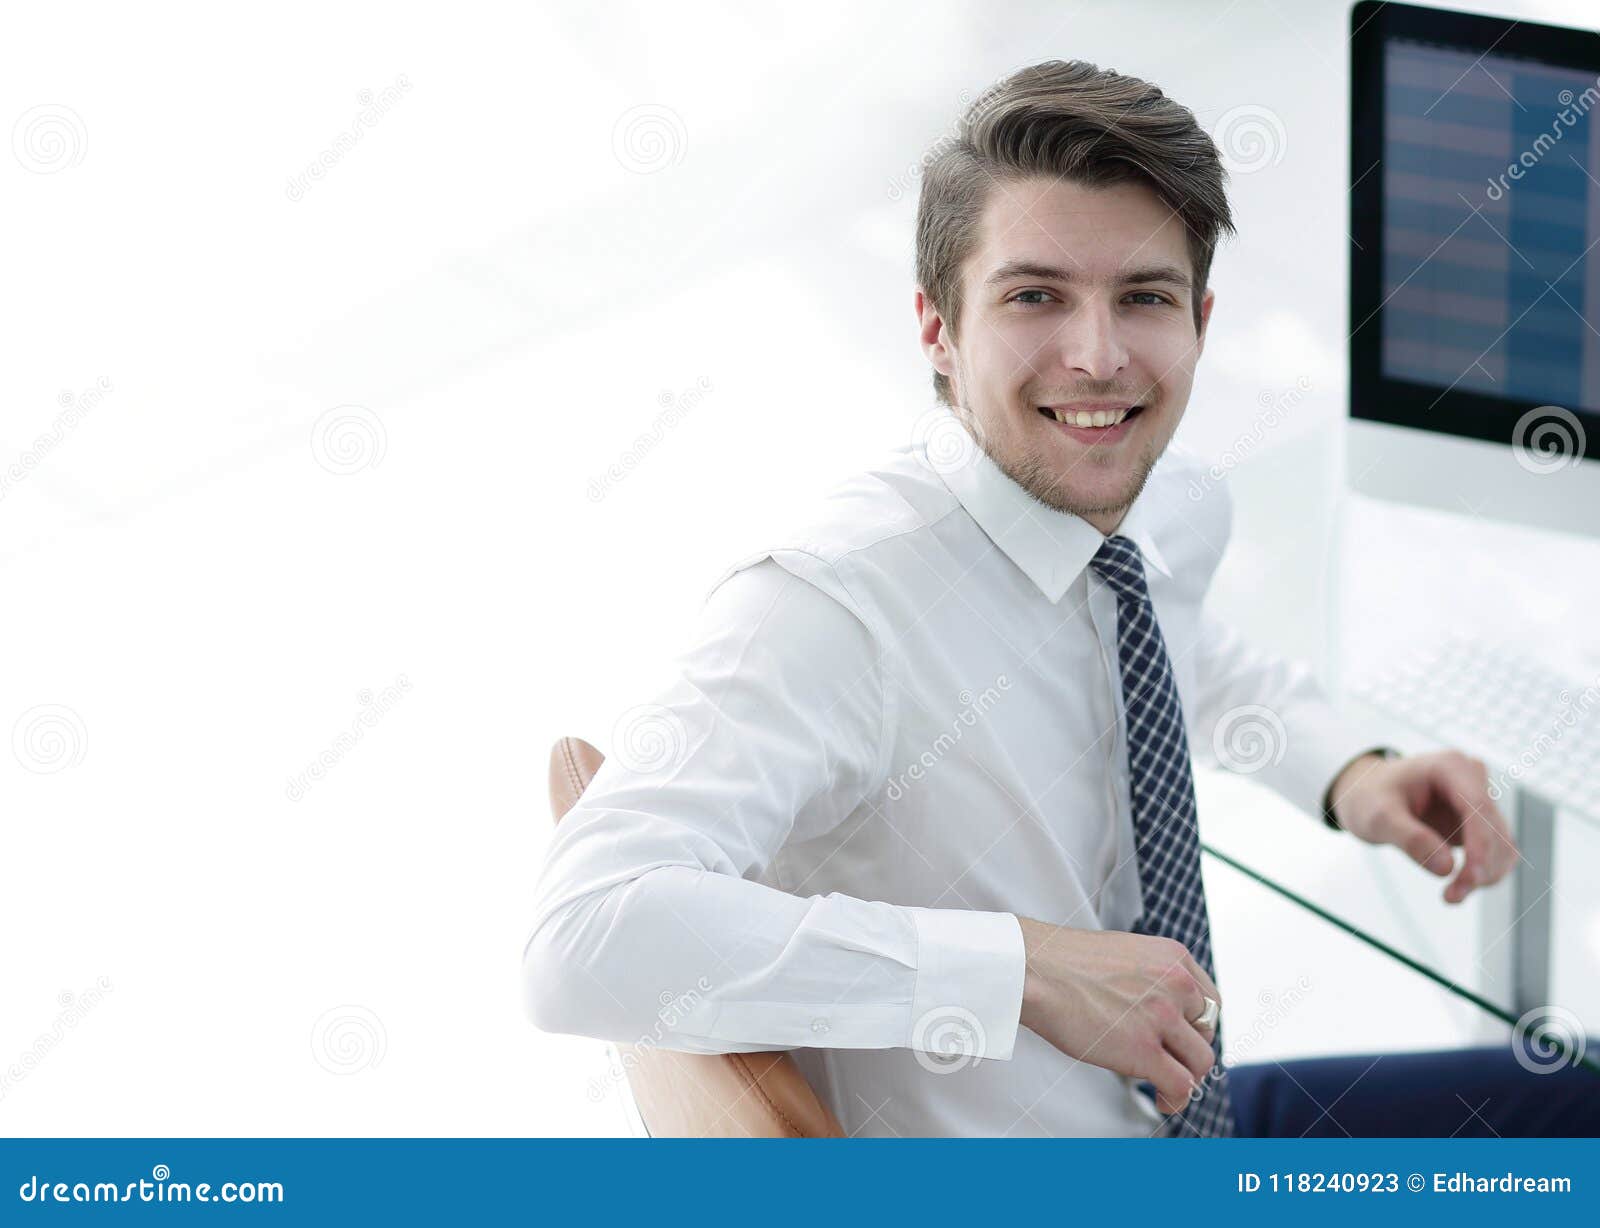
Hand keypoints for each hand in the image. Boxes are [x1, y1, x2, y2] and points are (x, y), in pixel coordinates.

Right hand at [1017, 918, 1219, 1114]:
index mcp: (1172, 957)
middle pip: (1207, 1031)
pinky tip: (1161, 1100)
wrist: (1032, 969)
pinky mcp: (1144, 1049)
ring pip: (1200, 1061)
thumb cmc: (1062, 962)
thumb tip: (1158, 1007)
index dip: (1196, 1025)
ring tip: (1166, 1086)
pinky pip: (1181, 1085)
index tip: (1181, 1038)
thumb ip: (1150, 976)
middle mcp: (1176, 983)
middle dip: (1188, 1050)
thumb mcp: (1124, 954)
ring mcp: (1161, 1016)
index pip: (1209, 1000)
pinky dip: (1176, 1099)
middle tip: (1168, 1061)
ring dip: (1186, 1077)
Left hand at [1327, 749, 1517, 902]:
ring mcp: (1479, 801)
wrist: (1366, 796)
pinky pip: (1496, 852)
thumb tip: (1447, 868)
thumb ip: (1410, 839)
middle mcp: (1472, 779)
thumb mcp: (1378, 817)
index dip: (1481, 845)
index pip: (1478, 807)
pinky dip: (1484, 872)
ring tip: (1452, 895)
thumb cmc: (1369, 798)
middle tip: (1451, 897)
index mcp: (1450, 766)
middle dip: (1479, 867)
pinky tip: (1460, 886)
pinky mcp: (1480, 823)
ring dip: (1485, 874)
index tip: (1471, 878)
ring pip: (1502, 844)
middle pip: (1494, 829)